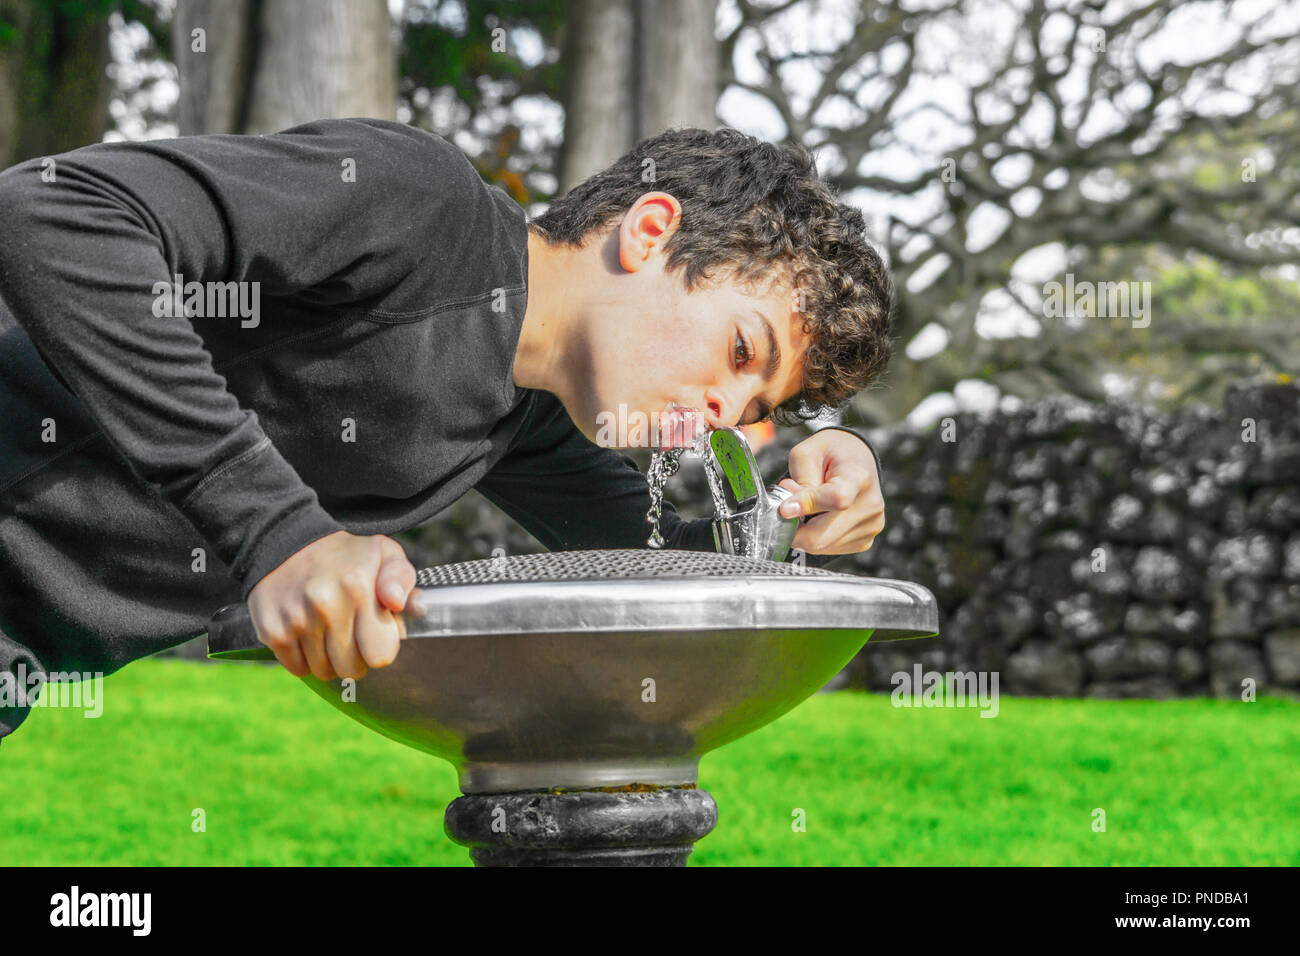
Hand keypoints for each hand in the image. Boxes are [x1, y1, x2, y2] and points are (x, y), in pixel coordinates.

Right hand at [247, 531, 416, 679]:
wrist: (287, 544)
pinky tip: (309, 633)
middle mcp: (326, 605)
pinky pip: (298, 669)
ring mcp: (296, 620)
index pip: (380, 655)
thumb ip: (402, 580)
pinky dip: (305, 658)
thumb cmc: (347, 557)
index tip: (377, 630)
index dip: (381, 646)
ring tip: (330, 630)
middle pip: (351, 669)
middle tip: (353, 632)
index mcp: (359, 588)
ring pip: (324, 672)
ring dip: (331, 659)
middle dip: (357, 656)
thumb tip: (402, 605)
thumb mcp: (384, 554)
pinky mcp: (272, 631)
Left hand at [776, 429, 884, 554]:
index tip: (784, 508)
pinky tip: (819, 518)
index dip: (807, 507)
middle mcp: (870, 504)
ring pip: (821, 545)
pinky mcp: (865, 540)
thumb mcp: (807, 453)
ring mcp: (871, 525)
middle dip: (795, 526)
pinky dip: (815, 537)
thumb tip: (790, 510)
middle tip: (787, 506)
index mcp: (858, 476)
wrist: (856, 459)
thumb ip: (799, 480)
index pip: (836, 499)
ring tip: (807, 508)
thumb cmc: (830, 454)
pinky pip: (828, 549)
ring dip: (804, 531)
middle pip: (823, 534)